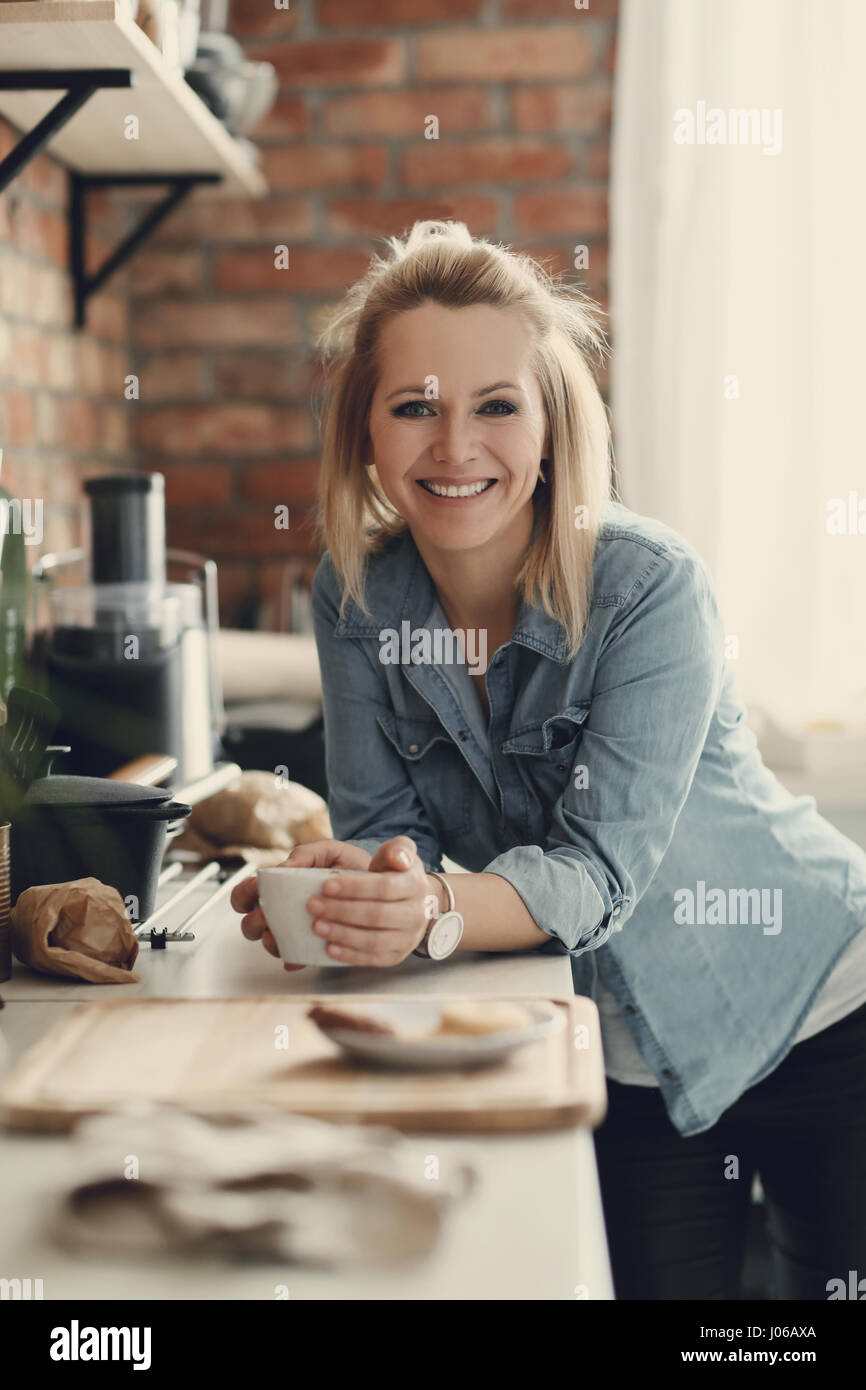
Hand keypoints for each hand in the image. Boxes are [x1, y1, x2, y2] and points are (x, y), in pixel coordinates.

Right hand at [230, 839, 372, 970]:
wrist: (377, 881)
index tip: (252, 896)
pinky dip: (293, 958)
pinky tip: (298, 956)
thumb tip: (284, 866)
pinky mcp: (311, 945)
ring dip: (272, 941)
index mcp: (280, 885)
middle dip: (254, 923)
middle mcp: (282, 909)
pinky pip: (295, 957)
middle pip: (251, 923)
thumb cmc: (347, 864)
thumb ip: (305, 854)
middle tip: (267, 918)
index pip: (247, 893)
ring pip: (270, 941)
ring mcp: (295, 928)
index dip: (242, 897)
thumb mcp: (327, 850)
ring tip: (284, 936)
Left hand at [306, 835, 440, 967]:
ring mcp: (408, 937)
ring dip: (342, 934)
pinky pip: (373, 959)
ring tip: (316, 925)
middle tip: (313, 905)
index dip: (354, 887)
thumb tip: (398, 857)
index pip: (385, 887)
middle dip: (341, 911)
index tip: (326, 885)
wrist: (410, 900)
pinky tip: (329, 947)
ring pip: (374, 941)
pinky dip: (350, 955)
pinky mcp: (397, 955)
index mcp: (415, 883)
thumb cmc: (394, 874)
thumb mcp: (395, 852)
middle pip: (377, 915)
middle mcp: (417, 912)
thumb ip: (395, 847)